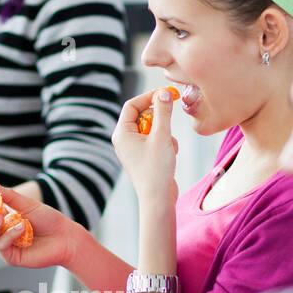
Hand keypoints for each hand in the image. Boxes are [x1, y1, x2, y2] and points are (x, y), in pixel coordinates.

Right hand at [0, 181, 75, 269]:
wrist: (65, 236)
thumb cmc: (48, 220)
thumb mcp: (27, 204)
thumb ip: (9, 196)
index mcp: (0, 218)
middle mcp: (0, 233)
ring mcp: (5, 246)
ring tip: (2, 217)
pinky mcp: (12, 257)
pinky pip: (1, 247)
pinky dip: (9, 235)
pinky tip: (20, 227)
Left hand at [112, 88, 179, 208]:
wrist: (158, 198)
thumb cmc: (156, 169)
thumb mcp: (162, 135)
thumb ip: (163, 111)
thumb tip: (163, 93)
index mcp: (122, 133)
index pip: (132, 105)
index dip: (149, 97)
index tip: (166, 95)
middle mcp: (124, 140)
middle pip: (142, 115)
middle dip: (159, 118)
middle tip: (170, 121)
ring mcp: (133, 149)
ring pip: (152, 128)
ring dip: (165, 132)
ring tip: (169, 146)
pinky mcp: (143, 156)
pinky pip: (155, 140)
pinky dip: (165, 143)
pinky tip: (170, 154)